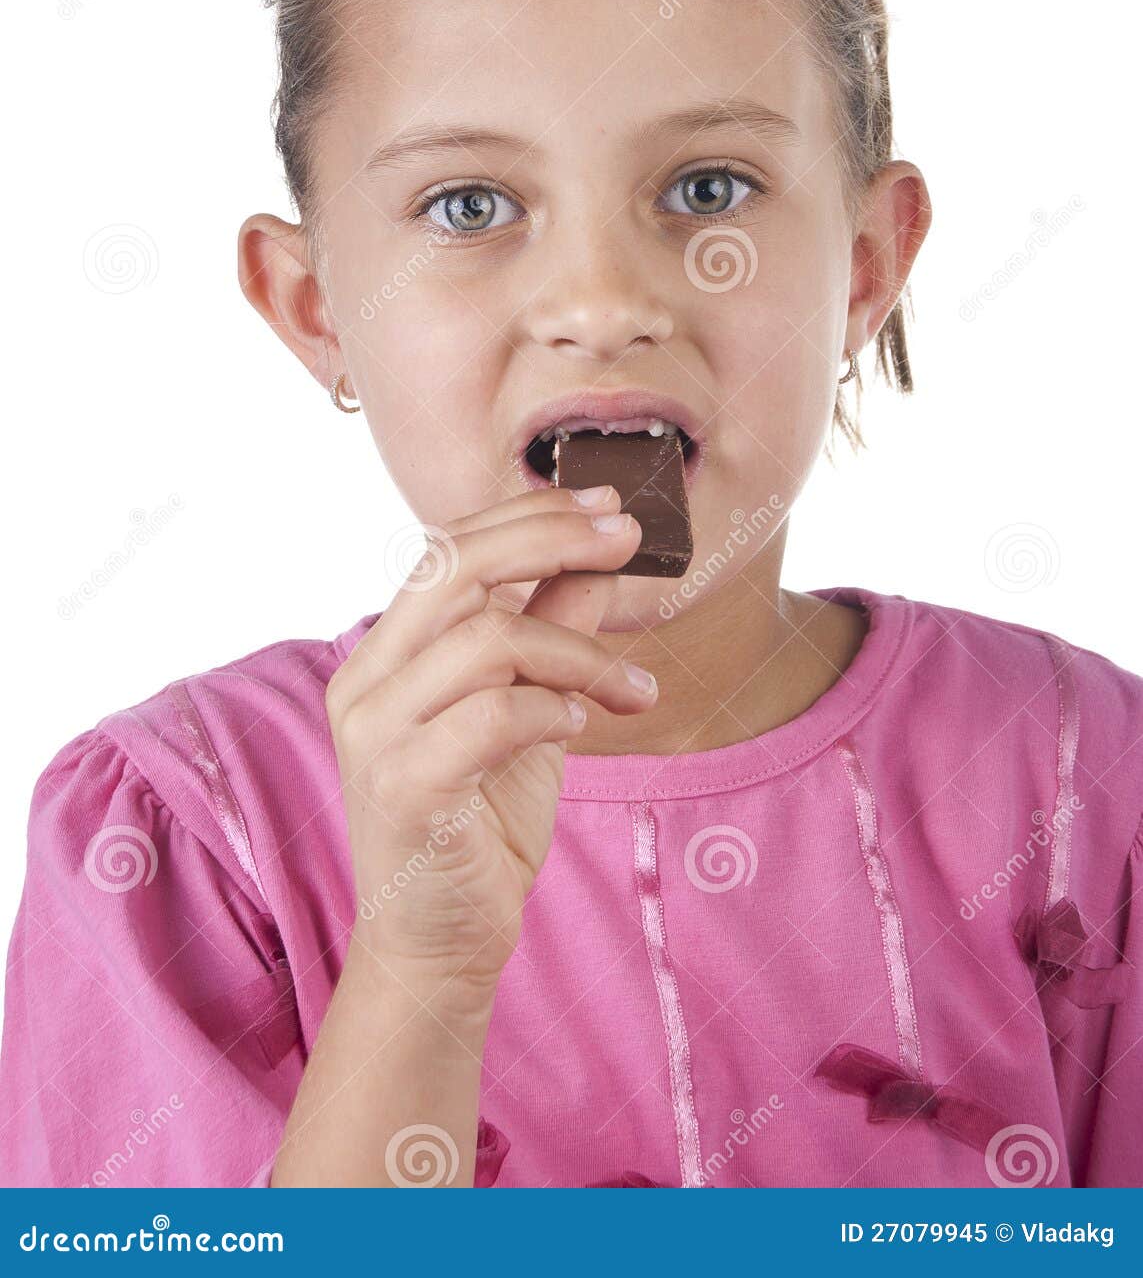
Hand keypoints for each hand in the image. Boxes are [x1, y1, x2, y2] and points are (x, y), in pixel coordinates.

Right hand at [326, 487, 656, 995]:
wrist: (440, 945)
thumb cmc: (479, 824)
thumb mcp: (527, 711)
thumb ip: (549, 631)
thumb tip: (599, 554)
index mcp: (385, 653)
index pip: (447, 549)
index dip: (529, 515)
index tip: (608, 507)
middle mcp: (363, 681)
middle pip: (455, 568)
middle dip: (551, 539)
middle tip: (629, 538)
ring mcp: (374, 733)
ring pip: (484, 638)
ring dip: (578, 652)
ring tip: (632, 689)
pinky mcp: (402, 787)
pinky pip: (492, 715)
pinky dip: (552, 707)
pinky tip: (582, 724)